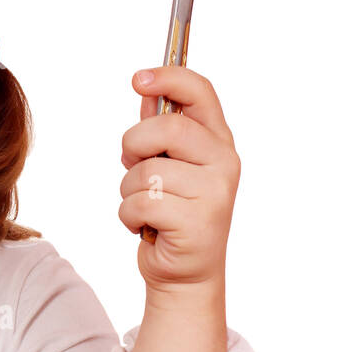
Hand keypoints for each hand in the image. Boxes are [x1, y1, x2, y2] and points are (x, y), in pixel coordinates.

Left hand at [119, 65, 239, 296]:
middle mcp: (223, 162)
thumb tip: (148, 91)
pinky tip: (145, 227)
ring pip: (146, 171)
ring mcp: (215, 192)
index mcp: (217, 142)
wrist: (185, 273)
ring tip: (145, 207)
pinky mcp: (198, 221)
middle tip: (132, 166)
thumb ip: (159, 129)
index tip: (138, 78)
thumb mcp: (165, 166)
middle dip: (134, 145)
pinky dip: (129, 216)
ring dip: (128, 191)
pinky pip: (141, 203)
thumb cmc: (171, 213)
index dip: (169, 78)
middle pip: (167, 129)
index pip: (200, 93)